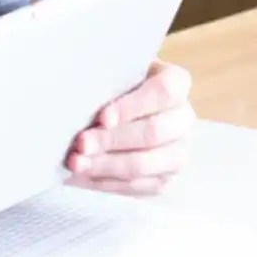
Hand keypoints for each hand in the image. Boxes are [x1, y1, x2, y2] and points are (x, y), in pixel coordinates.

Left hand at [67, 60, 195, 193]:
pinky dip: (106, 181)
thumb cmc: (107, 85)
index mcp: (176, 82)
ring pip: (145, 163)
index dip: (134, 105)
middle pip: (154, 132)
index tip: (103, 117)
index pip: (164, 91)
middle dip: (112, 139)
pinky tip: (83, 175)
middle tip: (81, 143)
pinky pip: (137, 185)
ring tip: (76, 163)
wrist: (111, 112)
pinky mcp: (164, 179)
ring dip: (106, 165)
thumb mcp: (108, 72)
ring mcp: (177, 152)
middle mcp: (182, 118)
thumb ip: (102, 77)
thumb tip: (73, 92)